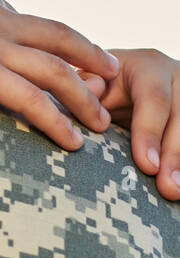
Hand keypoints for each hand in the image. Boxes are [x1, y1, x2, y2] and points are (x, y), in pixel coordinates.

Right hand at [0, 0, 118, 150]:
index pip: (18, 16)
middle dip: (88, 55)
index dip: (40, 35)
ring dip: (83, 98)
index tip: (54, 48)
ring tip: (101, 122)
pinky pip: (32, 101)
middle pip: (57, 37)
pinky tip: (73, 141)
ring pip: (57, 72)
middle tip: (110, 72)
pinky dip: (57, 121)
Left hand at [96, 49, 179, 199]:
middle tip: (168, 187)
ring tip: (175, 191)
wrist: (126, 86)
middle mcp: (176, 79)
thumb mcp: (97, 81)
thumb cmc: (105, 87)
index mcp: (147, 67)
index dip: (150, 132)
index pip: (154, 98)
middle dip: (174, 155)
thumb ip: (89, 89)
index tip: (147, 165)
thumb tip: (88, 92)